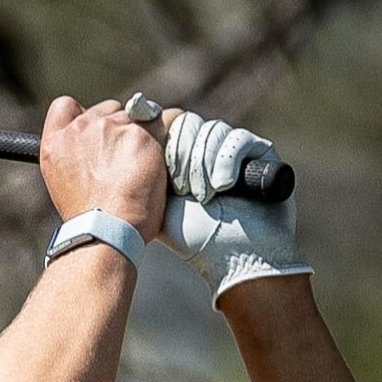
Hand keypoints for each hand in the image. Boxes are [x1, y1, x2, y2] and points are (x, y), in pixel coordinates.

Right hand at [38, 97, 169, 240]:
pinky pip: (166, 120)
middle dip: (120, 126)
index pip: (66, 106)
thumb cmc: (89, 220)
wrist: (105, 230)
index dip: (85, 114)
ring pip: (138, 114)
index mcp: (54, 144)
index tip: (98, 128)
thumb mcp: (63, 184)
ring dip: (144, 133)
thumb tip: (98, 153)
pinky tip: (166, 156)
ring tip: (146, 165)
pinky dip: (169, 134)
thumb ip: (75, 158)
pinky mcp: (141, 134)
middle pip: (108, 108)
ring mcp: (111, 128)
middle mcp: (80, 129)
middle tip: (127, 158)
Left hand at [156, 110, 312, 305]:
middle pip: (189, 124)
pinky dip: (227, 161)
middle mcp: (206, 152)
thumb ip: (142, 177)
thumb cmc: (194, 239)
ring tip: (204, 196)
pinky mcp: (261, 155)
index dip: (165, 145)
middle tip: (183, 189)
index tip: (166, 178)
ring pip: (213, 130)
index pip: (167, 128)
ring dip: (204, 163)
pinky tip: (223, 186)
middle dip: (183, 155)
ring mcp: (234, 152)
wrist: (236, 258)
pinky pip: (240, 139)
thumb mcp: (158, 206)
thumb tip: (120, 148)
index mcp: (180, 160)